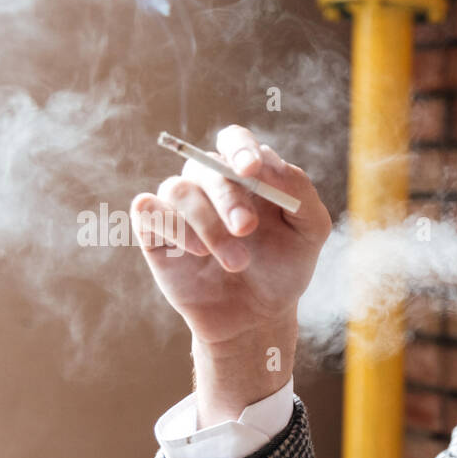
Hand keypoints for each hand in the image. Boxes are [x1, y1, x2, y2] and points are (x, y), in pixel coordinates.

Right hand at [129, 124, 331, 348]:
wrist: (257, 317)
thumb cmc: (284, 268)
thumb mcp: (310, 231)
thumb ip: (299, 191)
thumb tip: (269, 164)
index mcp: (247, 175)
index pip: (235, 141)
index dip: (240, 148)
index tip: (251, 170)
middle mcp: (210, 184)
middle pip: (206, 166)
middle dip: (228, 198)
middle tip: (247, 229)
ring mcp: (181, 207)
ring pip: (177, 189)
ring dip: (207, 225)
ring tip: (236, 262)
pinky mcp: (156, 232)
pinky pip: (146, 209)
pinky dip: (169, 224)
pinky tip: (193, 251)